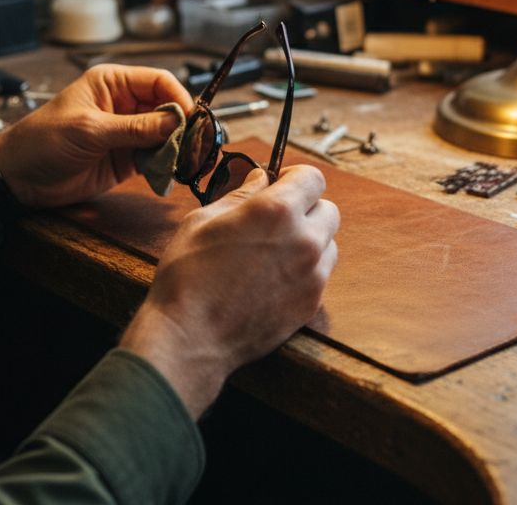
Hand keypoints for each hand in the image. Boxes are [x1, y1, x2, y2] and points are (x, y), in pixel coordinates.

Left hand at [0, 64, 191, 208]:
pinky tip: (171, 171)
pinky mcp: (127, 158)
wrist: (20, 176)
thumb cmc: (43, 140)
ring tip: (188, 160)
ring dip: (179, 146)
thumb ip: (135, 127)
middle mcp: (125, 104)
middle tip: (197, 143)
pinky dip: (168, 164)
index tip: (191, 119)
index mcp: (113, 83)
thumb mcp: (90, 129)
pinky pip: (157, 157)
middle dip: (184, 125)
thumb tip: (176, 121)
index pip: (159, 81)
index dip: (178, 97)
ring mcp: (128, 132)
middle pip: (168, 108)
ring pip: (167, 134)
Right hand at [120, 164, 339, 417]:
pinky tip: (274, 278)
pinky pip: (320, 275)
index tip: (282, 184)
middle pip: (328, 210)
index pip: (313, 178)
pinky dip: (305, 271)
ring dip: (309, 241)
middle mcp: (304, 240)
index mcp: (277, 211)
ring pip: (328, 244)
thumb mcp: (204, 220)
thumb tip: (261, 179)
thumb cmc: (188, 276)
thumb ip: (240, 195)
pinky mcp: (311, 304)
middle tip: (276, 220)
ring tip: (274, 252)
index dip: (296, 178)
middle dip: (306, 209)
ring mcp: (312, 275)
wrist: (191, 337)